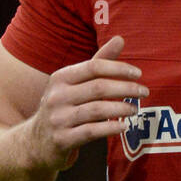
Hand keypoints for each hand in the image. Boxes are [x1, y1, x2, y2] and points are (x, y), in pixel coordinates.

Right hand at [26, 35, 148, 172]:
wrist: (36, 141)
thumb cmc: (64, 106)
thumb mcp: (75, 83)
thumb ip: (99, 62)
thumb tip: (120, 38)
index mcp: (61, 77)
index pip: (94, 66)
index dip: (118, 68)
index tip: (138, 74)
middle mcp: (57, 96)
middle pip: (98, 87)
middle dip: (125, 88)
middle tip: (144, 92)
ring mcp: (58, 118)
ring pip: (97, 110)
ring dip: (121, 108)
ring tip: (135, 109)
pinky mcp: (62, 139)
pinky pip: (91, 132)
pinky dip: (110, 128)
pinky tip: (124, 126)